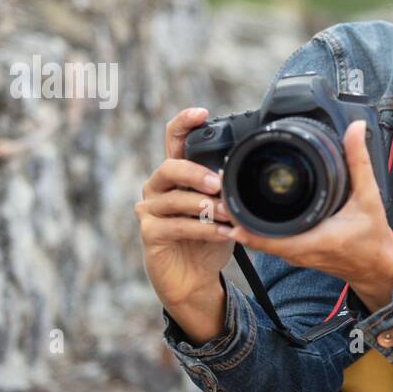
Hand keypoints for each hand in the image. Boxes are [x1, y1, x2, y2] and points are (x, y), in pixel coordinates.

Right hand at [137, 107, 235, 310]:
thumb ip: (227, 190)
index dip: (184, 123)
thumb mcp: (223, 209)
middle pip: (170, 166)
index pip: (173, 140)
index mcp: (176, 174)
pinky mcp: (149, 233)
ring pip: (175, 198)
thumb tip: (242, 176)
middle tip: (219, 184)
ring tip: (229, 215)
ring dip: (206, 206)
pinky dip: (204, 229)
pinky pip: (176, 225)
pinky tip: (223, 233)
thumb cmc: (208, 238)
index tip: (202, 113)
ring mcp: (149, 210)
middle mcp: (158, 187)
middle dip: (196, 173)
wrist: (194, 279)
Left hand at [225, 120, 392, 311]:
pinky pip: (268, 242)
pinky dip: (256, 228)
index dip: (241, 221)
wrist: (377, 266)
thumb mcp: (368, 196)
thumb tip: (353, 130)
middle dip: (235, 215)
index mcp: (311, 240)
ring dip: (243, 222)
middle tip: (221, 188)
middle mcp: (297, 252)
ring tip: (229, 195)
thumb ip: (358, 161)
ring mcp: (294, 255)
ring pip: (258, 241)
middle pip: (253, 237)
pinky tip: (249, 210)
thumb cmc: (373, 237)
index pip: (264, 237)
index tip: (227, 200)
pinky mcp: (295, 254)